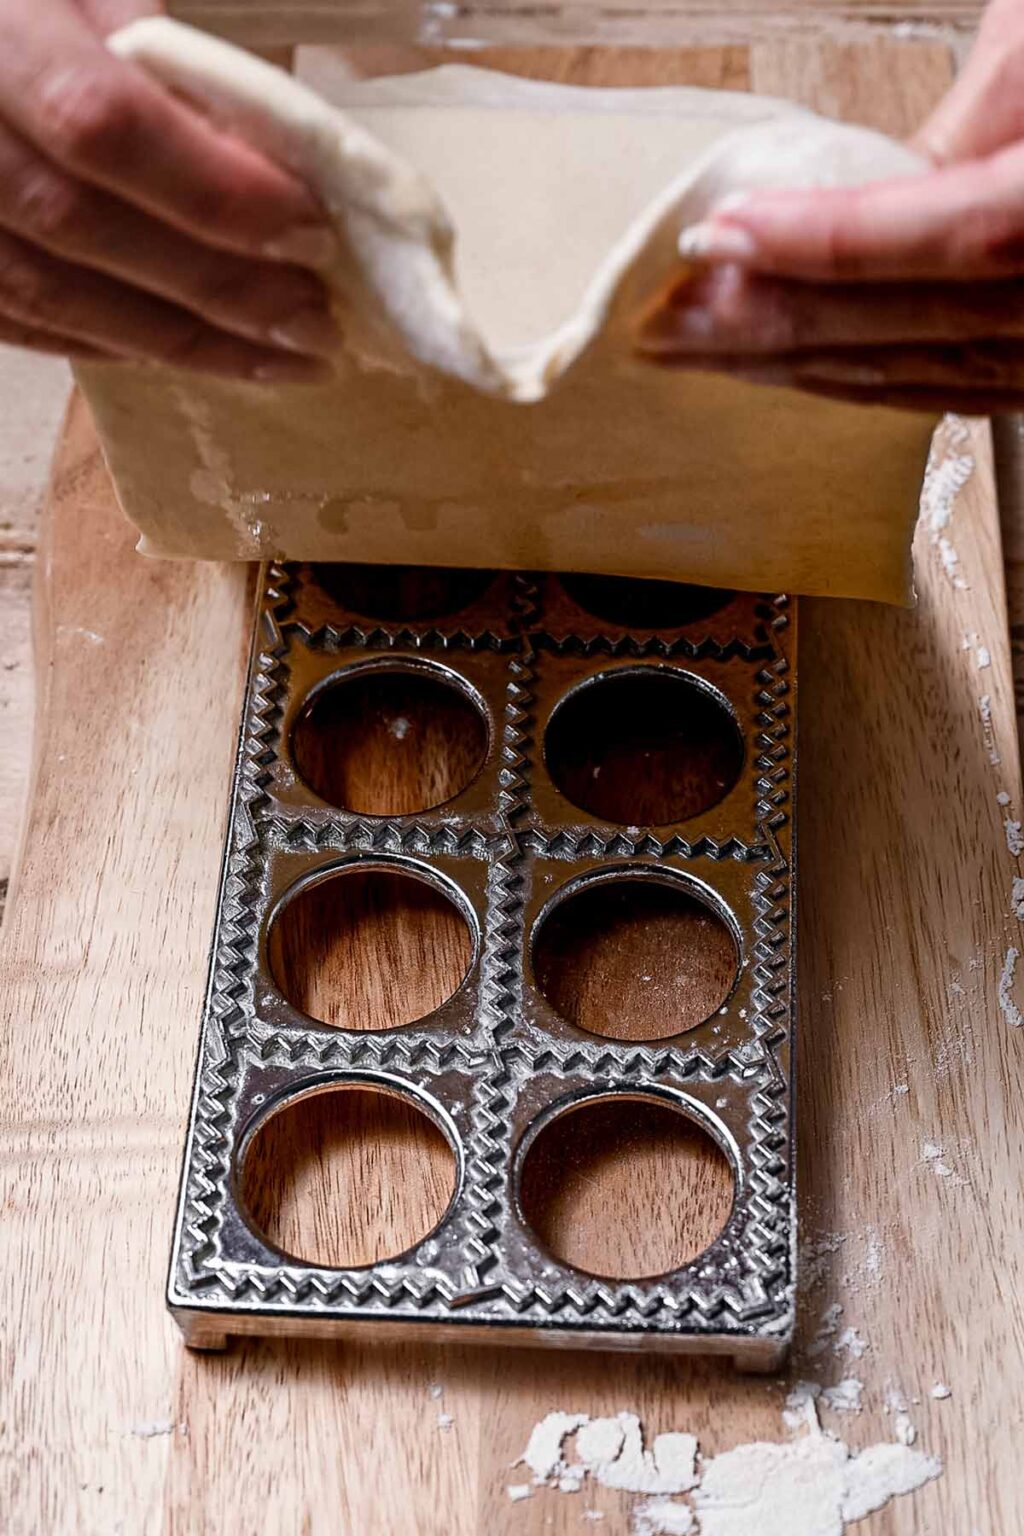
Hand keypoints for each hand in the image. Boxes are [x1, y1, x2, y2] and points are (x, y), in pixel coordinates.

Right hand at [0, 0, 337, 378]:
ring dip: (187, 342)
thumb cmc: (24, 15)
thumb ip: (157, 52)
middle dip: (217, 285)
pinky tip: (204, 356)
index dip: (211, 188)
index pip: (103, 123)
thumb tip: (263, 143)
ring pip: (60, 297)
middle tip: (317, 321)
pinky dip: (126, 346)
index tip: (309, 230)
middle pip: (87, 227)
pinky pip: (32, 327)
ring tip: (287, 360)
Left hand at [635, 0, 1023, 413]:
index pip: (946, 238)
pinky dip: (862, 385)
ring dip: (795, 367)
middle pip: (911, 325)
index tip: (716, 237)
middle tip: (662, 322)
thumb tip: (849, 193)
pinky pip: (953, 393)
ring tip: (696, 354)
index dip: (822, 244)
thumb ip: (971, 122)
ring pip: (921, 374)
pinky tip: (794, 377)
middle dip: (770, 326)